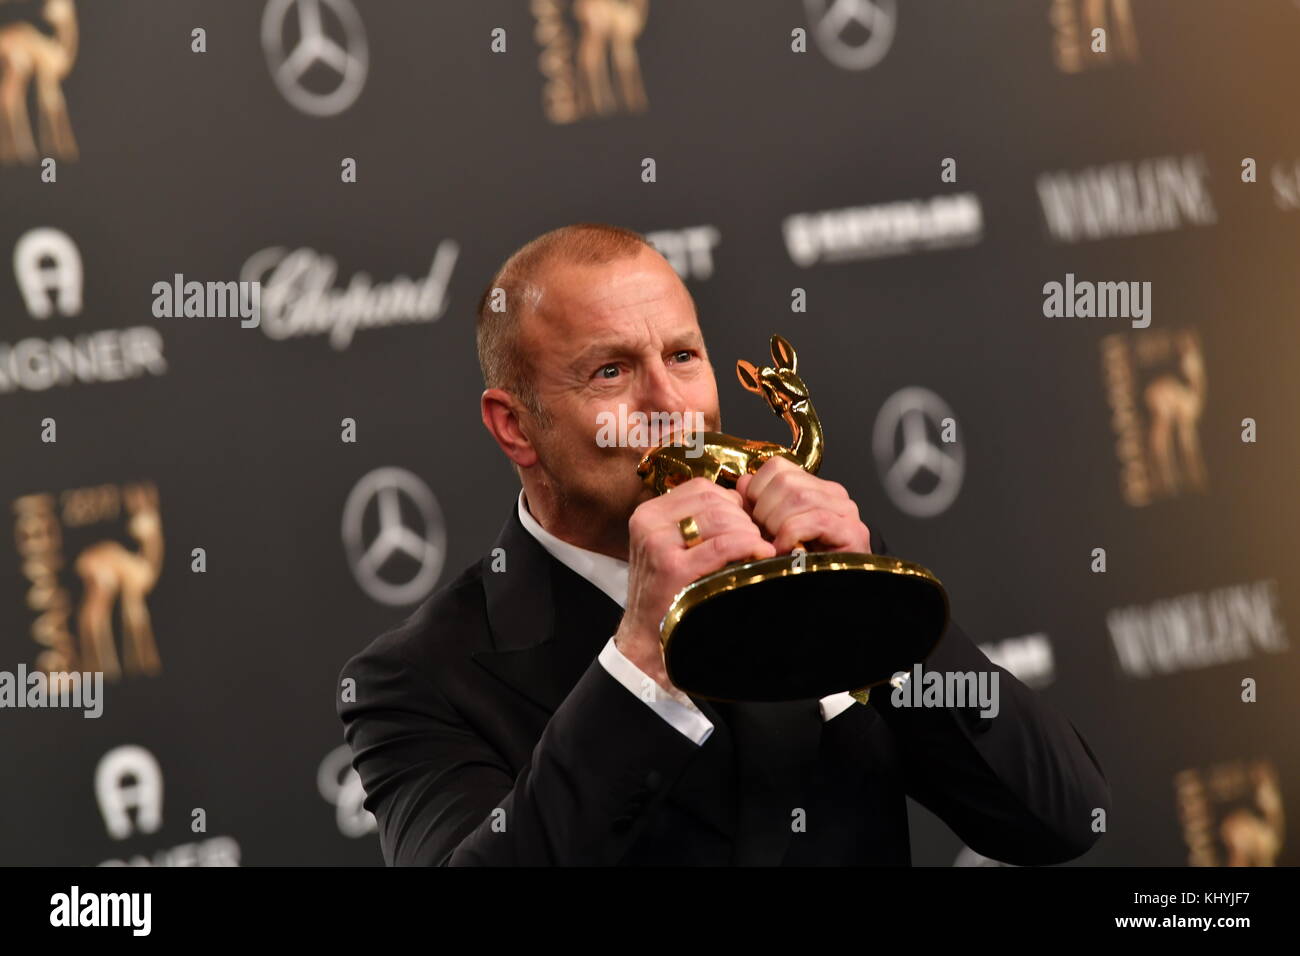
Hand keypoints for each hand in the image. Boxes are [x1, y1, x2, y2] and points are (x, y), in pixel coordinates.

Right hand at [616, 477, 775, 689]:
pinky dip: (748, 546)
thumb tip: (744, 499)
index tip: (745, 525)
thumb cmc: (669, 596)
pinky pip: (723, 544)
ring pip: (721, 517)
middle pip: (714, 499)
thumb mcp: (675, 550)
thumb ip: (701, 524)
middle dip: (743, 518)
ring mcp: (657, 543)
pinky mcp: (671, 567)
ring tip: (756, 551)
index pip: (702, 488)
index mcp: (649, 514)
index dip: (732, 503)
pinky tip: (760, 554)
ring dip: (748, 532)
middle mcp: (648, 522)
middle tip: (756, 541)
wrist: (647, 643)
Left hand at [735, 457, 871, 554]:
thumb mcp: (772, 530)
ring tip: (775, 545)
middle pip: (785, 480)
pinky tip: (786, 550)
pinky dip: (792, 535)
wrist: (834, 593)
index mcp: (814, 488)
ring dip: (777, 523)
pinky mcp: (852, 532)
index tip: (753, 518)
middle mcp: (833, 495)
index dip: (757, 490)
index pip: (778, 466)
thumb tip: (744, 482)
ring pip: (799, 496)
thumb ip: (757, 504)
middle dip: (764, 510)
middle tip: (764, 536)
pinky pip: (816, 520)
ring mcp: (846, 513)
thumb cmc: (802, 565)